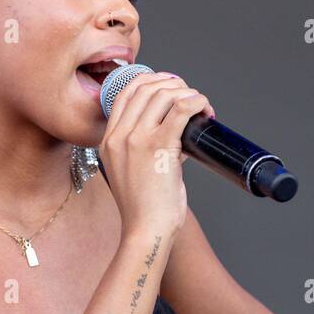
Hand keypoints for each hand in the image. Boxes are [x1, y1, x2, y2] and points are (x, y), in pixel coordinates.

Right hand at [99, 71, 214, 244]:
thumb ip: (145, 150)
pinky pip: (181, 109)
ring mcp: (137, 140)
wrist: (146, 231)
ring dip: (188, 93)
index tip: (169, 86)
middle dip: (172, 84)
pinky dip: (196, 102)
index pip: (125, 93)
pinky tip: (205, 110)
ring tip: (201, 106)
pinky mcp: (159, 146)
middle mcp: (119, 136)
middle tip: (190, 95)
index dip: (149, 81)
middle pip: (145, 88)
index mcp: (108, 141)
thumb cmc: (145, 209)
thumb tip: (175, 133)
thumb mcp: (133, 172)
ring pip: (164, 95)